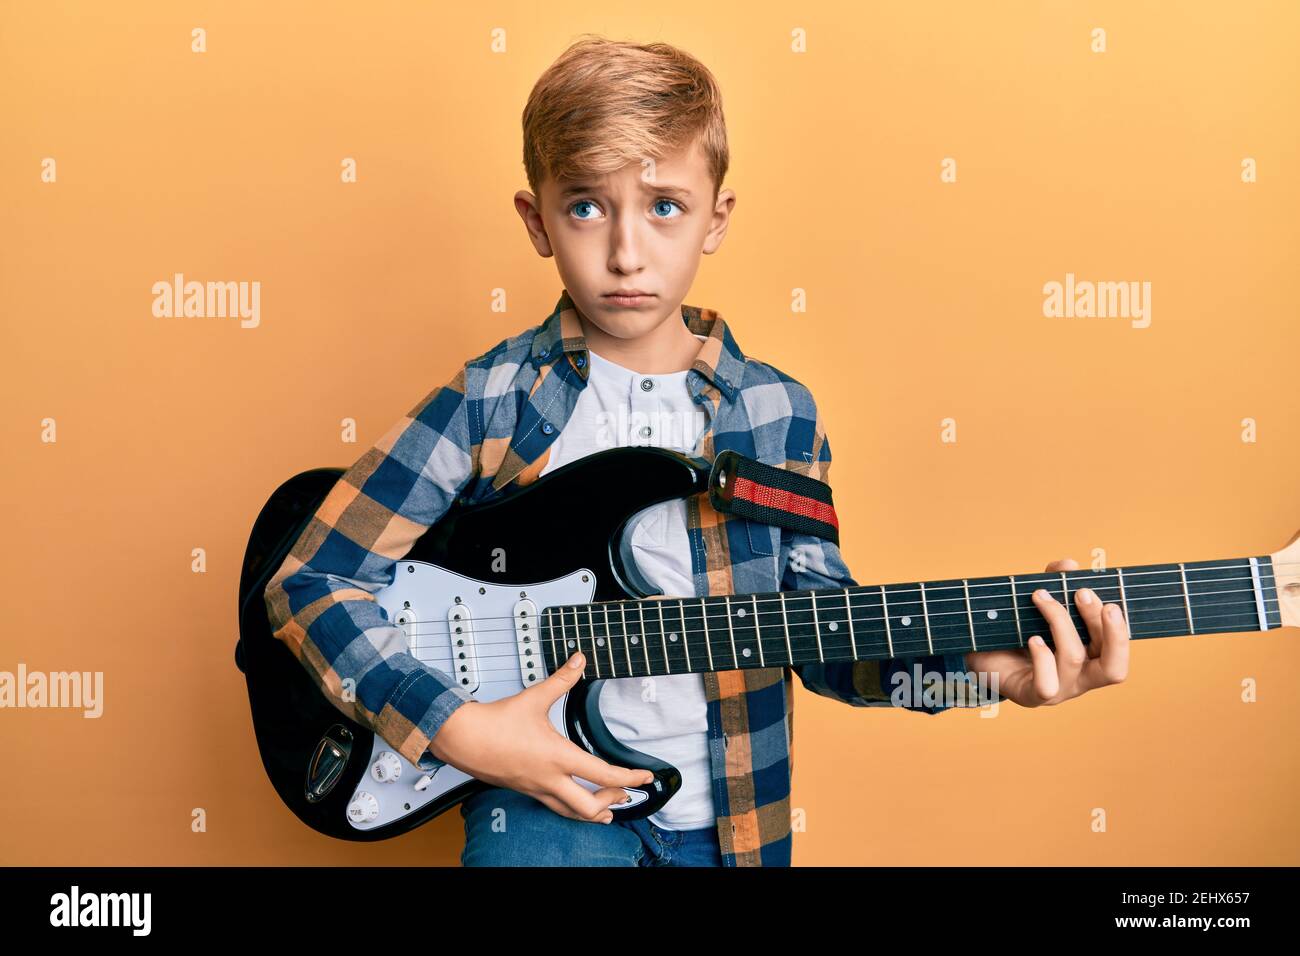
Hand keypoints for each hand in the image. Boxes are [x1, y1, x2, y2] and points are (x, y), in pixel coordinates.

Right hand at [427, 650, 653, 822]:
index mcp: (558, 757)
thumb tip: (579, 661)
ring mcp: (537, 789)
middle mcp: (550, 779)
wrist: (463, 739)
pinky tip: (574, 801)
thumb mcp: (534, 697)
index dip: (630, 778)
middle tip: (626, 792)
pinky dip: (571, 808)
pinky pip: (554, 807)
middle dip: (612, 801)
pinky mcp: (526, 791)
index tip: (644, 777)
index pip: (604, 775)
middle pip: (590, 807)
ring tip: (608, 805)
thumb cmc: (495, 723)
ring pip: (571, 812)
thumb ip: (562, 680)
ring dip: (593, 810)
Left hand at [964, 557, 1129, 705]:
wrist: (982, 655)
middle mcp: (1081, 679)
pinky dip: (1043, 658)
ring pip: (1074, 660)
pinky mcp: (1030, 695)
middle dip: (1108, 630)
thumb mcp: (1040, 603)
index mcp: (1093, 660)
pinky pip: (1045, 684)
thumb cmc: (1019, 630)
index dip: (1119, 629)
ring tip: (1040, 597)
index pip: (1119, 652)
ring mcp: (1058, 690)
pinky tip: (1033, 638)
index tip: (1104, 597)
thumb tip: (1069, 564)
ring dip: (1060, 622)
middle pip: (1113, 667)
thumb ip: (1056, 582)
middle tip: (1084, 593)